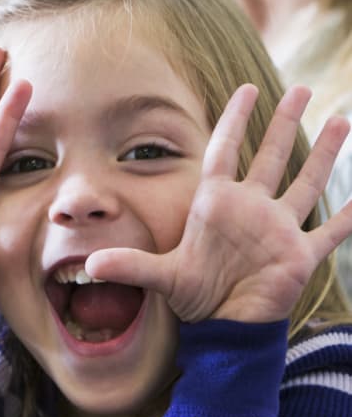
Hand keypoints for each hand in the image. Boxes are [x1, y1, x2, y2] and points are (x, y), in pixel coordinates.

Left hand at [88, 85, 351, 323]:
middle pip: (271, 156)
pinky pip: (331, 230)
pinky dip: (348, 215)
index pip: (226, 151)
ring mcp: (278, 229)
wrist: (223, 327)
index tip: (246, 89)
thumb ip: (130, 265)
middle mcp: (250, 209)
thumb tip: (90, 264)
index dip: (235, 120)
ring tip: (342, 118)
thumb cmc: (192, 296)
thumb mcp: (161, 277)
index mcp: (216, 204)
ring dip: (324, 153)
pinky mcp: (300, 255)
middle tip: (301, 89)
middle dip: (284, 123)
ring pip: (306, 182)